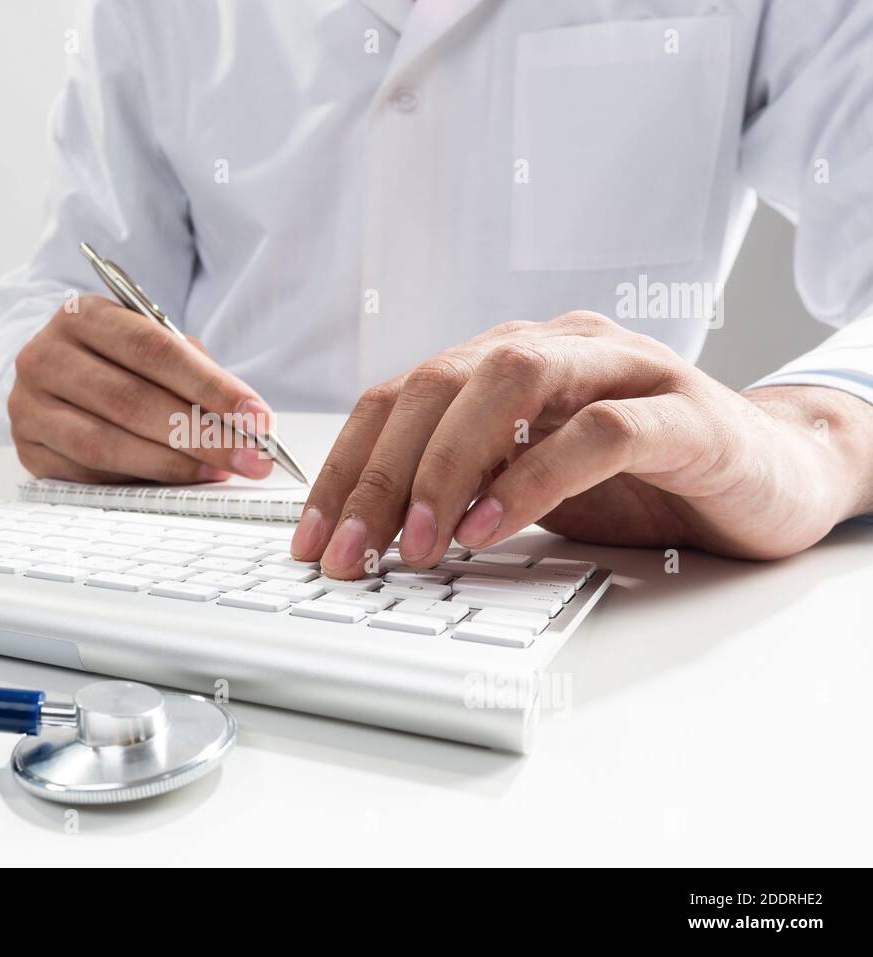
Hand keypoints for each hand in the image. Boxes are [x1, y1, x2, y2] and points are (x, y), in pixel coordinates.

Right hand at [9, 296, 274, 482]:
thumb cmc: (117, 361)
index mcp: (82, 315)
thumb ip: (193, 372)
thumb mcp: (152, 346)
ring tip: (219, 471)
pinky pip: (87, 474)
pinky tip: (176, 483)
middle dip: (201, 434)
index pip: (152, 350)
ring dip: (172, 464)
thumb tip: (246, 422)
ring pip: (106, 443)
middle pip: (130, 400)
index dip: (210, 386)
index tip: (257, 417)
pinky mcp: (26, 449)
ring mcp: (28, 405)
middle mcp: (44, 355)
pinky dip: (137, 481)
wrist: (56, 375)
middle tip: (251, 457)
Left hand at [292, 311, 872, 577]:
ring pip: (509, 382)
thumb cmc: (638, 481)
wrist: (770, 476)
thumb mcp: (528, 483)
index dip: (347, 466)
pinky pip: (597, 430)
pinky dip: (535, 477)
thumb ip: (462, 487)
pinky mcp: (683, 413)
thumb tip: (369, 536)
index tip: (312, 538)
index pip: (402, 396)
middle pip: (438, 384)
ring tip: (420, 544)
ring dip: (448, 466)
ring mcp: (623, 369)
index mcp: (507, 360)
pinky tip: (493, 527)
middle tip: (350, 552)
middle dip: (381, 473)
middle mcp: (556, 347)